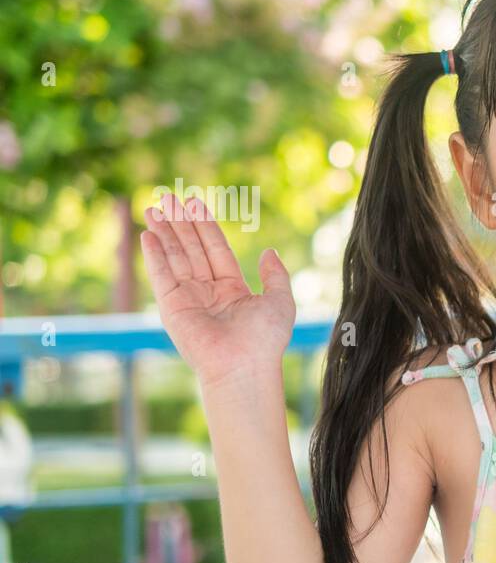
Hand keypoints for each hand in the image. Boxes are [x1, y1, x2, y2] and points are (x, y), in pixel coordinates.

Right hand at [140, 194, 294, 387]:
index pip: (215, 249)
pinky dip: (154, 255)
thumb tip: (268, 251)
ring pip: (175, 257)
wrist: (243, 365)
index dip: (205, 225)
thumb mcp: (280, 300)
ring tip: (154, 207)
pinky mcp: (172, 307)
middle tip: (168, 196)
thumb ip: (275, 274)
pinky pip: (161, 275)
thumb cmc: (265, 338)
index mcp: (232, 290)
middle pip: (191, 248)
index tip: (194, 202)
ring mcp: (188, 299)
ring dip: (164, 232)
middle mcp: (208, 292)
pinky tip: (148, 234)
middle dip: (180, 222)